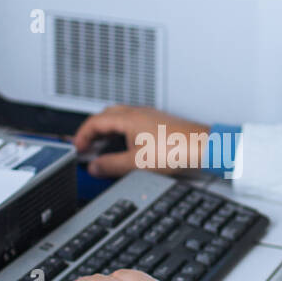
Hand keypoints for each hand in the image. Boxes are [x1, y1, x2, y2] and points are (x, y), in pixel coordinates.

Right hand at [72, 105, 209, 177]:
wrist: (204, 147)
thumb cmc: (177, 149)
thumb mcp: (136, 163)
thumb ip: (111, 165)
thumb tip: (94, 167)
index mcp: (128, 118)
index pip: (95, 121)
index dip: (82, 135)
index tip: (76, 148)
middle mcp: (138, 113)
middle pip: (105, 116)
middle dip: (92, 131)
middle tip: (85, 147)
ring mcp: (149, 117)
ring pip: (119, 120)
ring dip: (106, 132)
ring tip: (102, 149)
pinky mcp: (159, 124)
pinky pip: (131, 125)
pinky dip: (120, 134)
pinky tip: (125, 148)